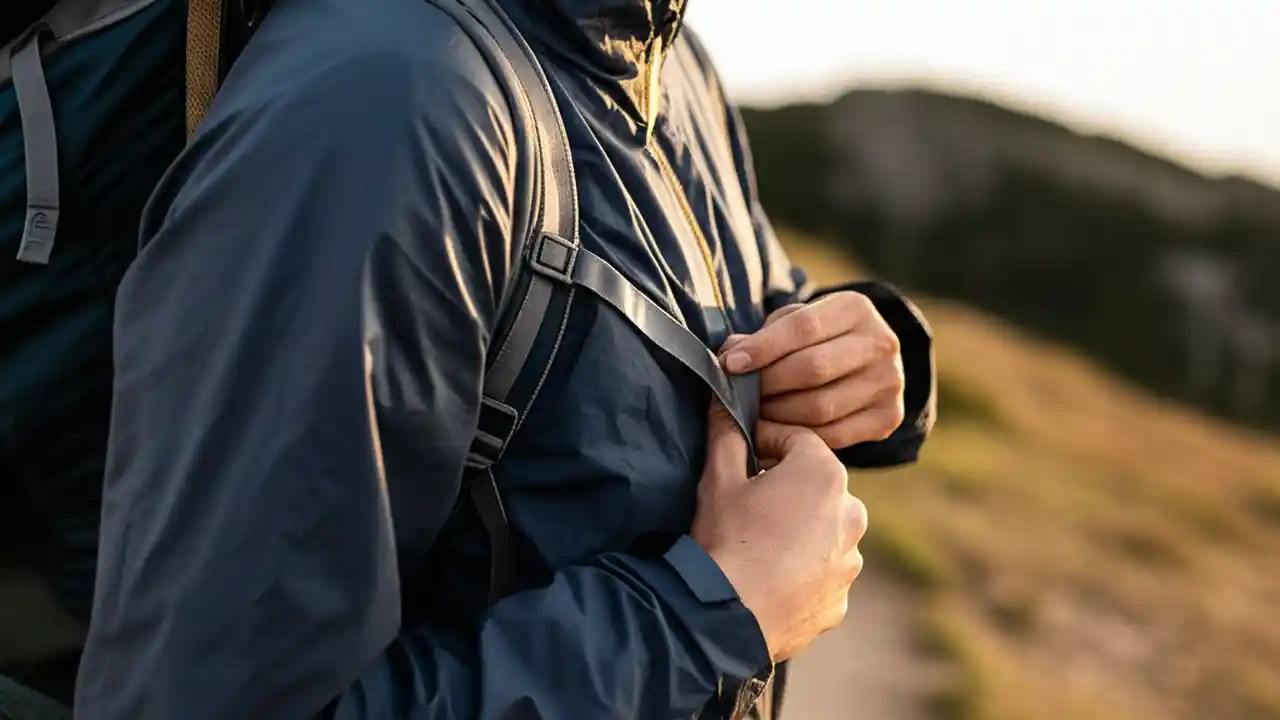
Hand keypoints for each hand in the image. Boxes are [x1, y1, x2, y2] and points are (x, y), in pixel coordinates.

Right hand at [691, 401, 867, 661]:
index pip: (798, 440)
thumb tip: (722, 403)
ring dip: (799, 530)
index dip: (766, 442)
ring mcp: (850, 560)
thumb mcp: (718, 479)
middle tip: (748, 502)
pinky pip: (822, 572)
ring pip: (824, 531)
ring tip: (759, 543)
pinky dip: (802, 570)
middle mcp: (851, 514)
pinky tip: (769, 576)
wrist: (727, 615)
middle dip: (787, 487)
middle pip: (817, 486)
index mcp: (825, 475)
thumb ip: (726, 434)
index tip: (742, 456)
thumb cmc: (727, 539)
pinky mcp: (841, 598)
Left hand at [721, 293, 905, 449]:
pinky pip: (834, 435)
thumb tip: (730, 357)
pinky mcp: (889, 417)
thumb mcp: (794, 322)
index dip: (764, 347)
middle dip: (768, 384)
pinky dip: (798, 437)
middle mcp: (881, 343)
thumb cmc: (816, 338)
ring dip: (778, 415)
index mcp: (856, 308)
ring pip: (821, 407)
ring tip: (754, 414)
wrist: (862, 361)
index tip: (731, 364)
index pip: (804, 328)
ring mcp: (889, 382)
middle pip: (813, 369)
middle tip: (739, 396)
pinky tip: (776, 434)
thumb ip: (764, 336)